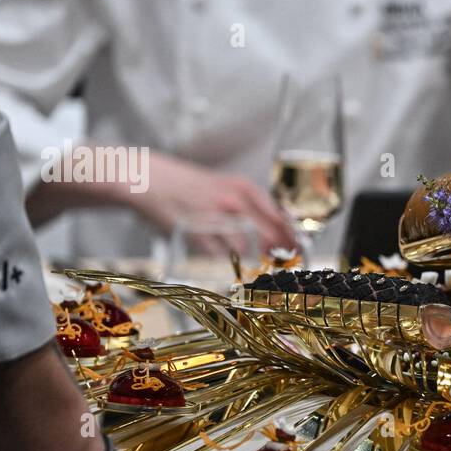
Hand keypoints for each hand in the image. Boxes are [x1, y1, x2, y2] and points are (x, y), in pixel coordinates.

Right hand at [123, 152, 297, 253]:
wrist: (153, 179)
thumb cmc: (193, 186)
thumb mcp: (228, 186)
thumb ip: (251, 205)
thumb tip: (278, 226)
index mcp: (245, 189)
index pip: (280, 217)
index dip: (292, 237)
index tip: (298, 251)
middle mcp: (234, 202)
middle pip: (269, 235)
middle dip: (278, 254)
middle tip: (282, 266)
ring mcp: (215, 218)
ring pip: (246, 249)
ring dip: (252, 263)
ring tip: (255, 270)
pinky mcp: (197, 233)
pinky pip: (220, 256)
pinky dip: (227, 263)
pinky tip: (229, 266)